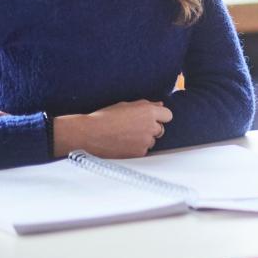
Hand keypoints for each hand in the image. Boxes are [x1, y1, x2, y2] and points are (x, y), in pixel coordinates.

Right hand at [53, 100, 173, 157]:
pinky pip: (144, 150)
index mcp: (149, 111)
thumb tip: (159, 105)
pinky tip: (123, 144)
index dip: (160, 117)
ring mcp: (146, 140)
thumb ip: (145, 105)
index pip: (168, 115)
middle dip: (151, 128)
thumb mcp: (126, 105)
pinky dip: (136, 148)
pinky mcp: (139, 153)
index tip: (153, 119)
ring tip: (126, 136)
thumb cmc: (104, 117)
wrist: (89, 134)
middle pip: (161, 129)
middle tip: (134, 128)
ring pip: (152, 141)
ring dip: (144, 139)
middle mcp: (150, 126)